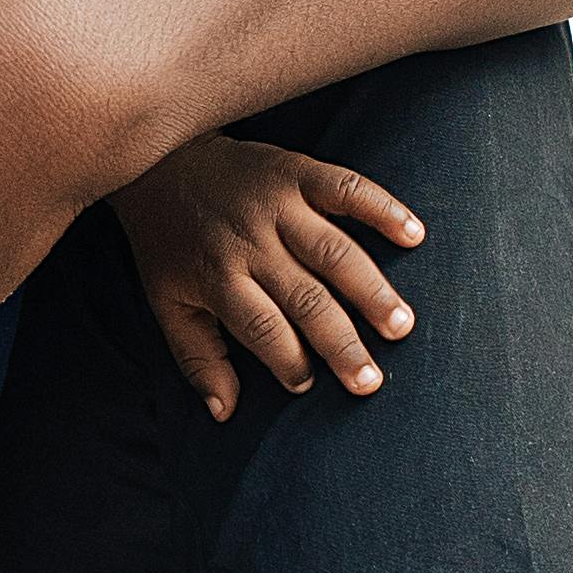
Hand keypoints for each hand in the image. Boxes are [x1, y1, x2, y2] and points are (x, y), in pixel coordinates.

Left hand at [108, 136, 421, 422]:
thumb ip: (197, 359)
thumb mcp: (166, 303)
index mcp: (217, 276)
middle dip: (340, 343)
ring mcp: (277, 203)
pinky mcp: (296, 170)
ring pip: (333, 251)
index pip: (261, 328)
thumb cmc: (169, 243)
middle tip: (371, 381)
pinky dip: (382, 208)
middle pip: (305, 298)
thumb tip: (225, 413)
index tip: (307, 385)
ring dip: (371, 289)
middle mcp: (250, 241)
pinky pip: (345, 188)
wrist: (158, 159)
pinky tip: (414, 236)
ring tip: (402, 325)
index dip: (287, 360)